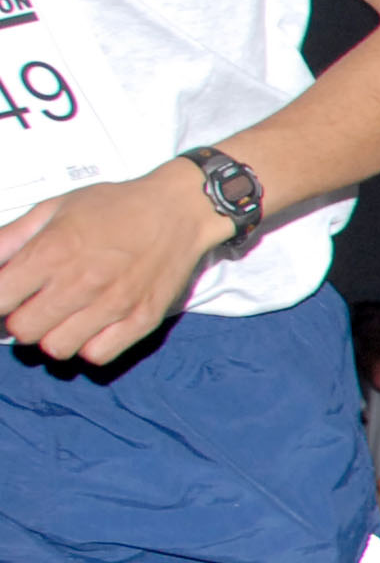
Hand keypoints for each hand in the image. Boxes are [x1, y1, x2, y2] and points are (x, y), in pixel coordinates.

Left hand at [0, 163, 234, 363]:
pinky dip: (88, 345)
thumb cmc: (116, 206)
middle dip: (22, 320)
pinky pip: (98, 355)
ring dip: (54, 335)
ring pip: (57, 348)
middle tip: (35, 306)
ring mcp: (113, 305)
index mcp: (52, 251)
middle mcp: (80, 282)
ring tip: (64, 318)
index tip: (8, 296)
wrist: (178, 209)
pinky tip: (91, 326)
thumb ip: (11, 238)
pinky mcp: (141, 320)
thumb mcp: (54, 209)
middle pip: (24, 330)